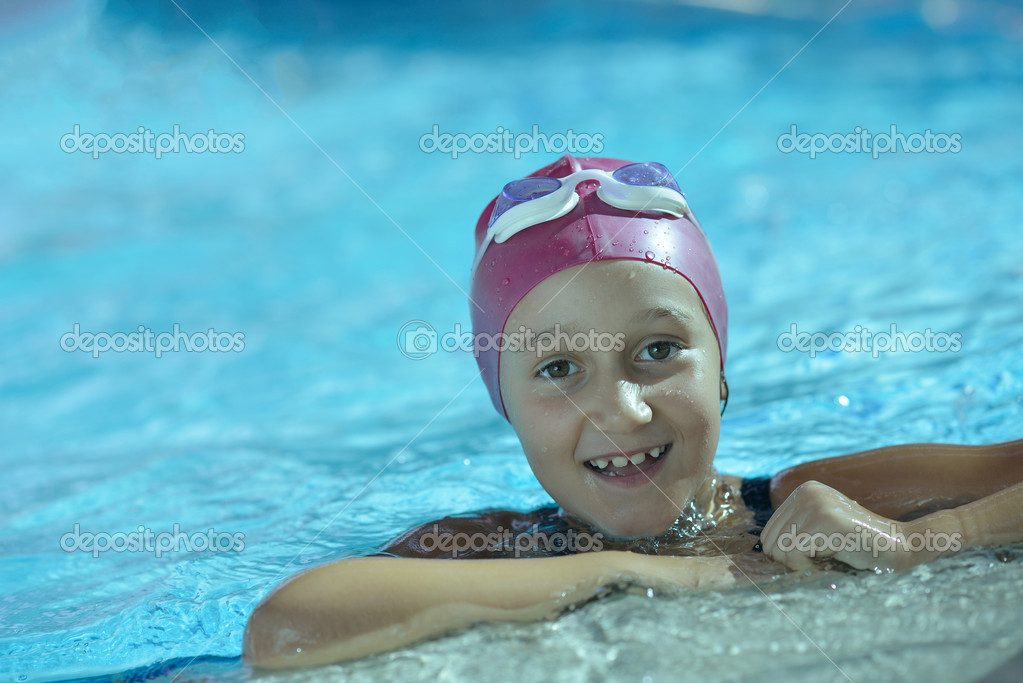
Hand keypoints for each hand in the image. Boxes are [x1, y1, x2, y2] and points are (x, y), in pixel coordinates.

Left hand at [760, 480, 958, 572]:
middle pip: (770, 540)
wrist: (901, 546)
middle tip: (819, 560)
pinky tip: (830, 559)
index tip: (812, 556)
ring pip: (779, 548)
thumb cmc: (858, 547)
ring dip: (799, 564)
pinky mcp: (827, 519)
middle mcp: (807, 492)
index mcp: (803, 491)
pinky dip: (806, 565)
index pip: (768, 532)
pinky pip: (793, 552)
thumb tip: (762, 550)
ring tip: (826, 558)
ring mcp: (817, 503)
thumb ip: (793, 531)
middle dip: (789, 560)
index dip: (785, 554)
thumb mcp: (818, 533)